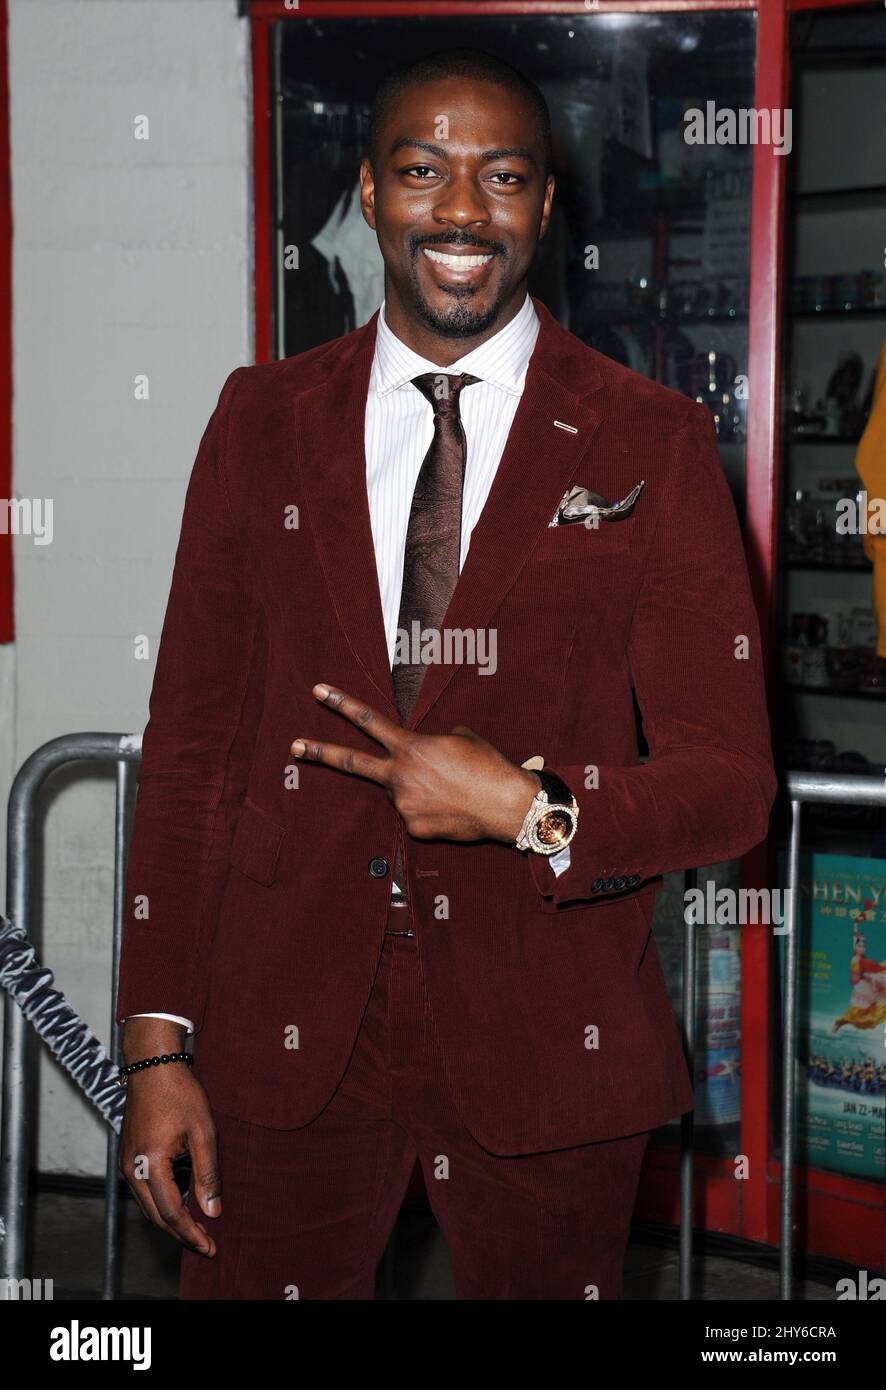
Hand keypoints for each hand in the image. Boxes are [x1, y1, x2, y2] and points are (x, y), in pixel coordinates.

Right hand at [119, 1025, 219, 1255]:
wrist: (154, 1065)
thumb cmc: (181, 1093)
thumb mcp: (203, 1132)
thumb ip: (207, 1174)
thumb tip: (213, 1211)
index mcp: (151, 1162)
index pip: (171, 1213)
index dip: (191, 1234)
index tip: (210, 1248)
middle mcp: (132, 1167)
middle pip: (156, 1216)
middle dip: (182, 1234)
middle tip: (207, 1246)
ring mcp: (127, 1162)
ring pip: (148, 1205)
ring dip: (172, 1219)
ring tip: (199, 1228)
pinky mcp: (128, 1155)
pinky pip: (144, 1189)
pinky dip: (163, 1201)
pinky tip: (183, 1201)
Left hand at [291, 683, 539, 842]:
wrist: (508, 806)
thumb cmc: (488, 766)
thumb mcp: (461, 739)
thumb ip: (432, 742)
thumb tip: (425, 756)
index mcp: (411, 747)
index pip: (367, 720)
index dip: (341, 704)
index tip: (318, 692)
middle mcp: (400, 776)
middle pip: (352, 762)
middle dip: (319, 752)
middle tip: (294, 746)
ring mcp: (404, 804)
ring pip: (401, 792)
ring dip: (419, 789)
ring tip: (451, 790)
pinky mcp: (413, 828)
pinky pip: (416, 814)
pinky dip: (431, 810)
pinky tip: (453, 808)